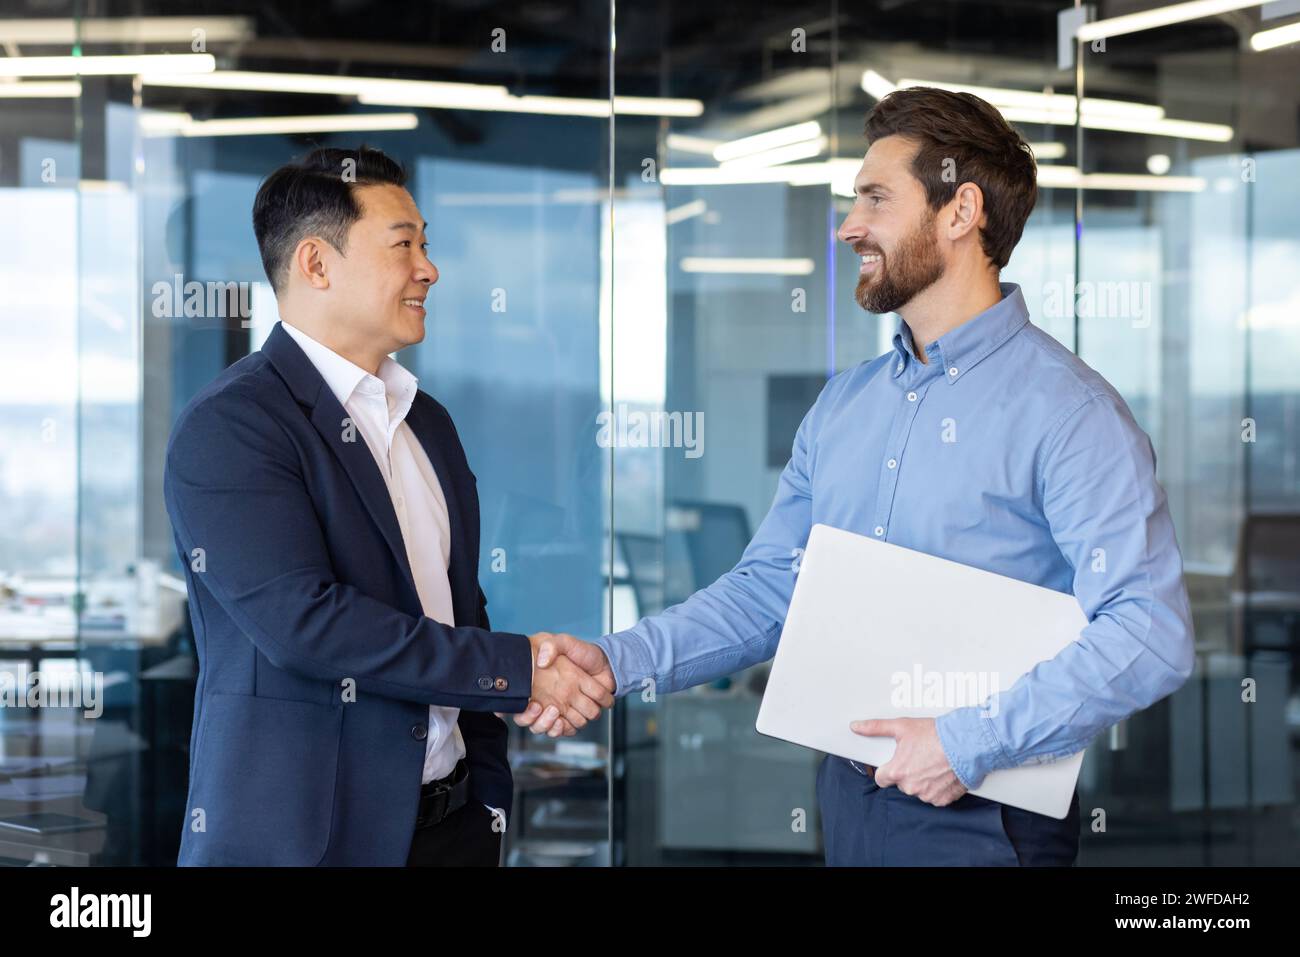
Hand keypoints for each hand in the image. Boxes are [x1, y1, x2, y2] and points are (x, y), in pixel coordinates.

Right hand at [517, 633, 615, 736]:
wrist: (605, 663)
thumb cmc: (583, 652)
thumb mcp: (564, 642)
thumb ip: (552, 646)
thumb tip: (541, 661)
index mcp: (540, 683)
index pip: (520, 705)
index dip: (523, 711)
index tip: (531, 704)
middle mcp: (548, 699)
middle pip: (534, 722)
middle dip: (538, 719)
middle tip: (544, 707)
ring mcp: (562, 709)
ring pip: (549, 728)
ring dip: (552, 724)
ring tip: (555, 710)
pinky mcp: (575, 716)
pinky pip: (566, 730)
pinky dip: (566, 729)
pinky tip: (566, 720)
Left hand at [849, 717, 966, 806]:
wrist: (966, 745)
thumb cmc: (936, 735)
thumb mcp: (902, 726)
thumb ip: (876, 728)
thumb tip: (857, 727)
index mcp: (897, 771)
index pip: (881, 778)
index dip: (887, 769)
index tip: (894, 763)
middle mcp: (910, 787)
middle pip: (901, 782)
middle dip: (908, 772)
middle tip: (919, 756)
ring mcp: (927, 795)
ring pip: (918, 789)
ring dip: (923, 779)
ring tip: (933, 762)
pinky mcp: (942, 800)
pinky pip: (934, 796)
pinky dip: (937, 787)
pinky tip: (942, 773)